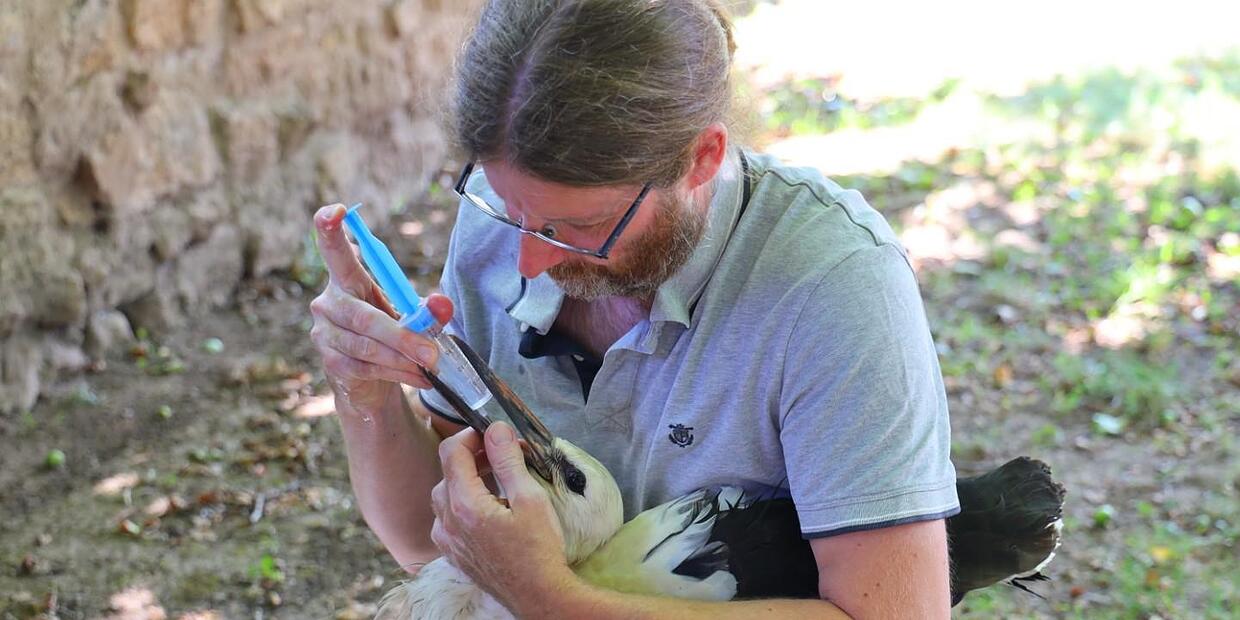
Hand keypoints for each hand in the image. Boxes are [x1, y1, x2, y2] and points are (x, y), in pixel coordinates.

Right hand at [308, 204, 452, 416]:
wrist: (370, 379)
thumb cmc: (389, 335)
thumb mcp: (410, 317)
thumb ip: (428, 309)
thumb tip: (443, 304)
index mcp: (346, 279)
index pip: (333, 251)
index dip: (331, 230)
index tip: (336, 211)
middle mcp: (328, 302)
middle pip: (362, 317)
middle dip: (402, 336)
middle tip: (432, 353)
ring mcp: (324, 334)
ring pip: (366, 346)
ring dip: (403, 358)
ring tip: (430, 366)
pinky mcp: (331, 362)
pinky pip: (366, 367)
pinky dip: (398, 373)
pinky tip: (418, 377)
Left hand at [431, 422, 575, 615]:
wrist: (538, 595)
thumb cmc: (539, 549)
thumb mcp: (529, 499)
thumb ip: (508, 461)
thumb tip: (496, 430)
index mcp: (464, 505)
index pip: (452, 453)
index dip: (471, 435)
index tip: (494, 435)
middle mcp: (447, 522)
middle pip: (447, 473)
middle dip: (473, 458)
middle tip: (504, 456)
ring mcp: (447, 541)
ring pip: (445, 496)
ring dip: (467, 481)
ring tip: (498, 482)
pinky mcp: (453, 554)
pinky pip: (447, 519)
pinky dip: (463, 505)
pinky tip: (488, 509)